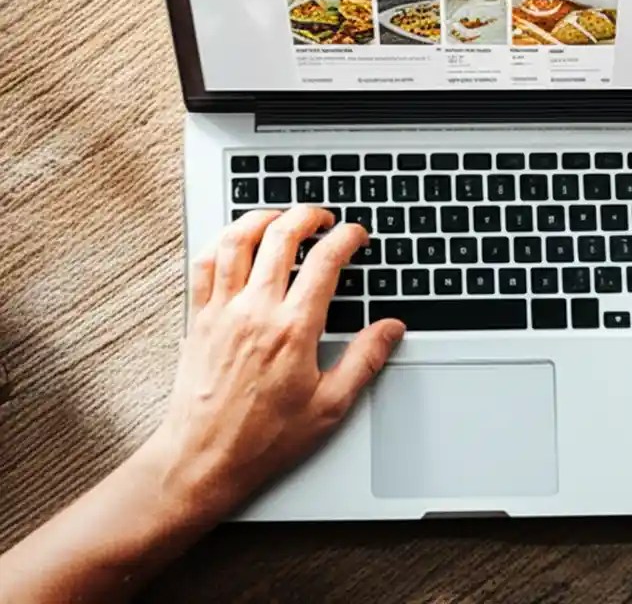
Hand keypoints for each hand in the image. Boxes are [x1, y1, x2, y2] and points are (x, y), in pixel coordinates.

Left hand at [144, 206, 404, 515]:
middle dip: (307, 216)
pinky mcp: (198, 319)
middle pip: (281, 237)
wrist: (204, 459)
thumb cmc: (264, 439)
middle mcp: (255, 312)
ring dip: (263, 218)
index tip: (356, 235)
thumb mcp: (330, 405)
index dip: (346, 238)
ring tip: (281, 216)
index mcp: (293, 330)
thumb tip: (390, 329)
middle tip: (323, 217)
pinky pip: (205, 263)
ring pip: (238, 240)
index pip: (325, 262)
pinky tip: (235, 240)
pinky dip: (222, 241)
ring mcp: (222, 311)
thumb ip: (364, 359)